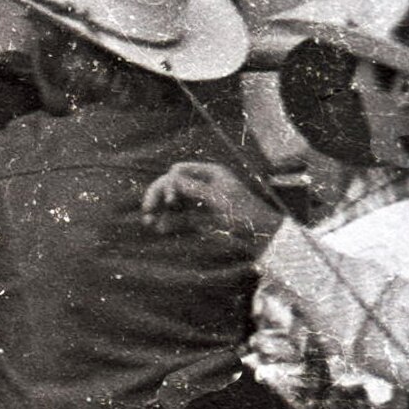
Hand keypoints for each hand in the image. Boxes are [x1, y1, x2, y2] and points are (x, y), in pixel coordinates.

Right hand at [144, 161, 278, 240]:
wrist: (262, 237)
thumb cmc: (246, 213)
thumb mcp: (220, 199)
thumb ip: (195, 188)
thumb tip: (171, 178)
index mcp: (209, 174)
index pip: (178, 171)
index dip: (169, 183)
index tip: (169, 201)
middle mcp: (201, 185)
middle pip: (171, 186)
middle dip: (158, 196)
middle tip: (147, 209)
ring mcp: (198, 201)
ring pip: (171, 202)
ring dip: (159, 210)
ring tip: (148, 221)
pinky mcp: (198, 218)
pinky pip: (178, 217)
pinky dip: (168, 221)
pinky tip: (160, 228)